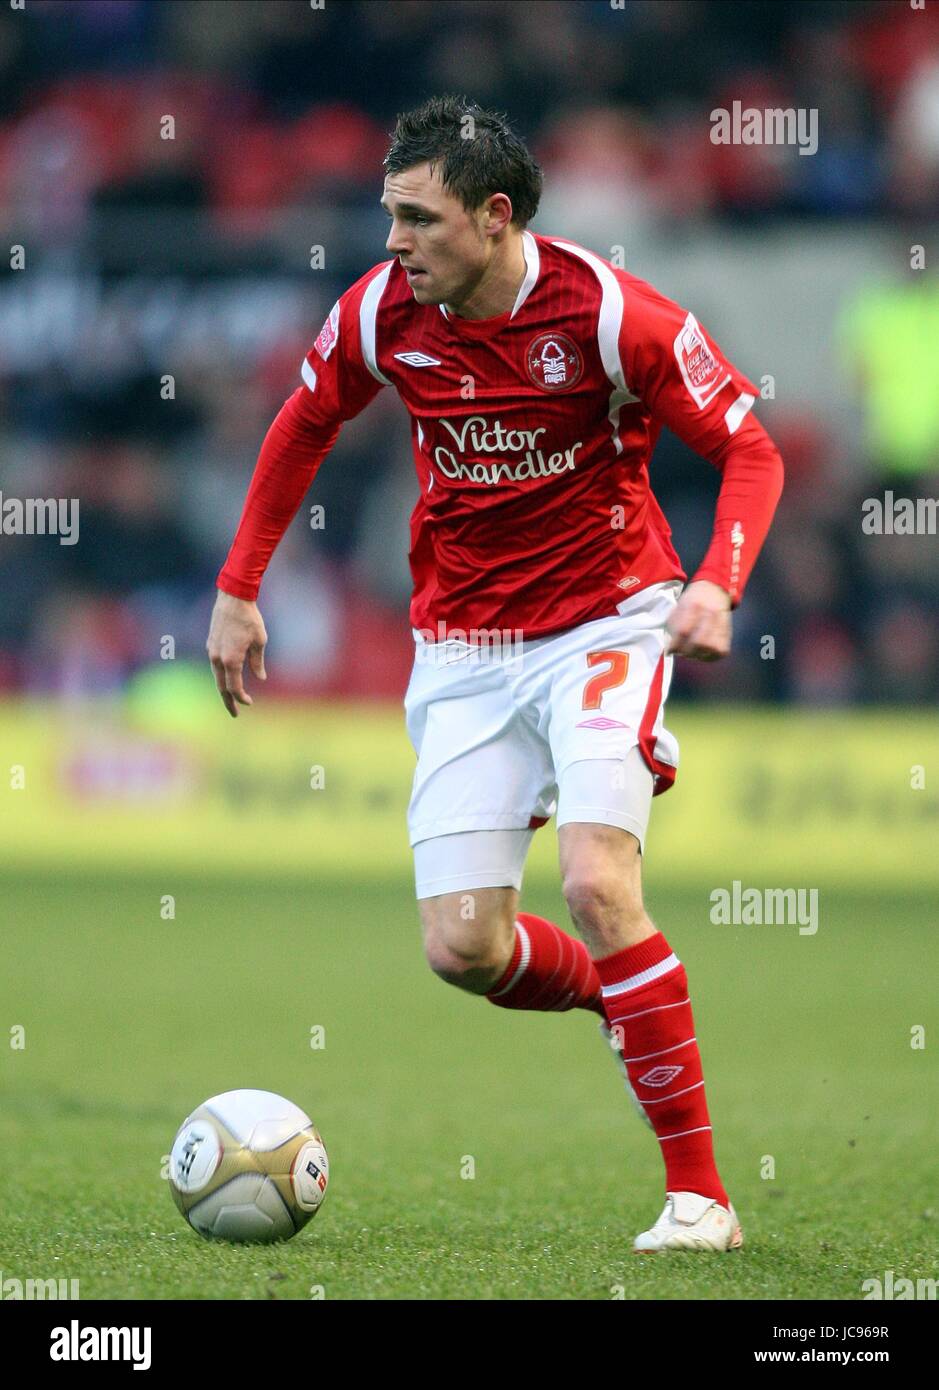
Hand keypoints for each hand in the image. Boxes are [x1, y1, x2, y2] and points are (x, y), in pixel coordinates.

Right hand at [206, 590, 266, 716]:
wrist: (232, 598)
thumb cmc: (249, 619)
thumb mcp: (260, 641)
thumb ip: (258, 662)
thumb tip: (260, 677)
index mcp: (231, 660)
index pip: (234, 687)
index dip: (241, 698)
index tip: (249, 703)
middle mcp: (218, 658)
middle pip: (221, 687)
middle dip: (228, 701)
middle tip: (235, 714)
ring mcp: (212, 651)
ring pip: (216, 676)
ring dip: (223, 689)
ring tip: (230, 699)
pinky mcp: (210, 644)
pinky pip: (215, 665)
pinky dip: (220, 676)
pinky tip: (227, 678)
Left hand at [666, 580, 731, 660]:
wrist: (714, 589)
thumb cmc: (692, 600)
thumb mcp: (679, 606)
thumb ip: (673, 625)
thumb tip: (671, 647)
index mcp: (693, 605)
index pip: (683, 631)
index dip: (675, 645)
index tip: (670, 651)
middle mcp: (709, 613)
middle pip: (699, 641)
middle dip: (687, 652)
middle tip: (681, 653)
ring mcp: (721, 622)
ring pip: (711, 647)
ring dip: (699, 656)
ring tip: (692, 654)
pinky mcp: (728, 631)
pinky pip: (722, 650)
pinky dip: (712, 656)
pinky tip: (703, 654)